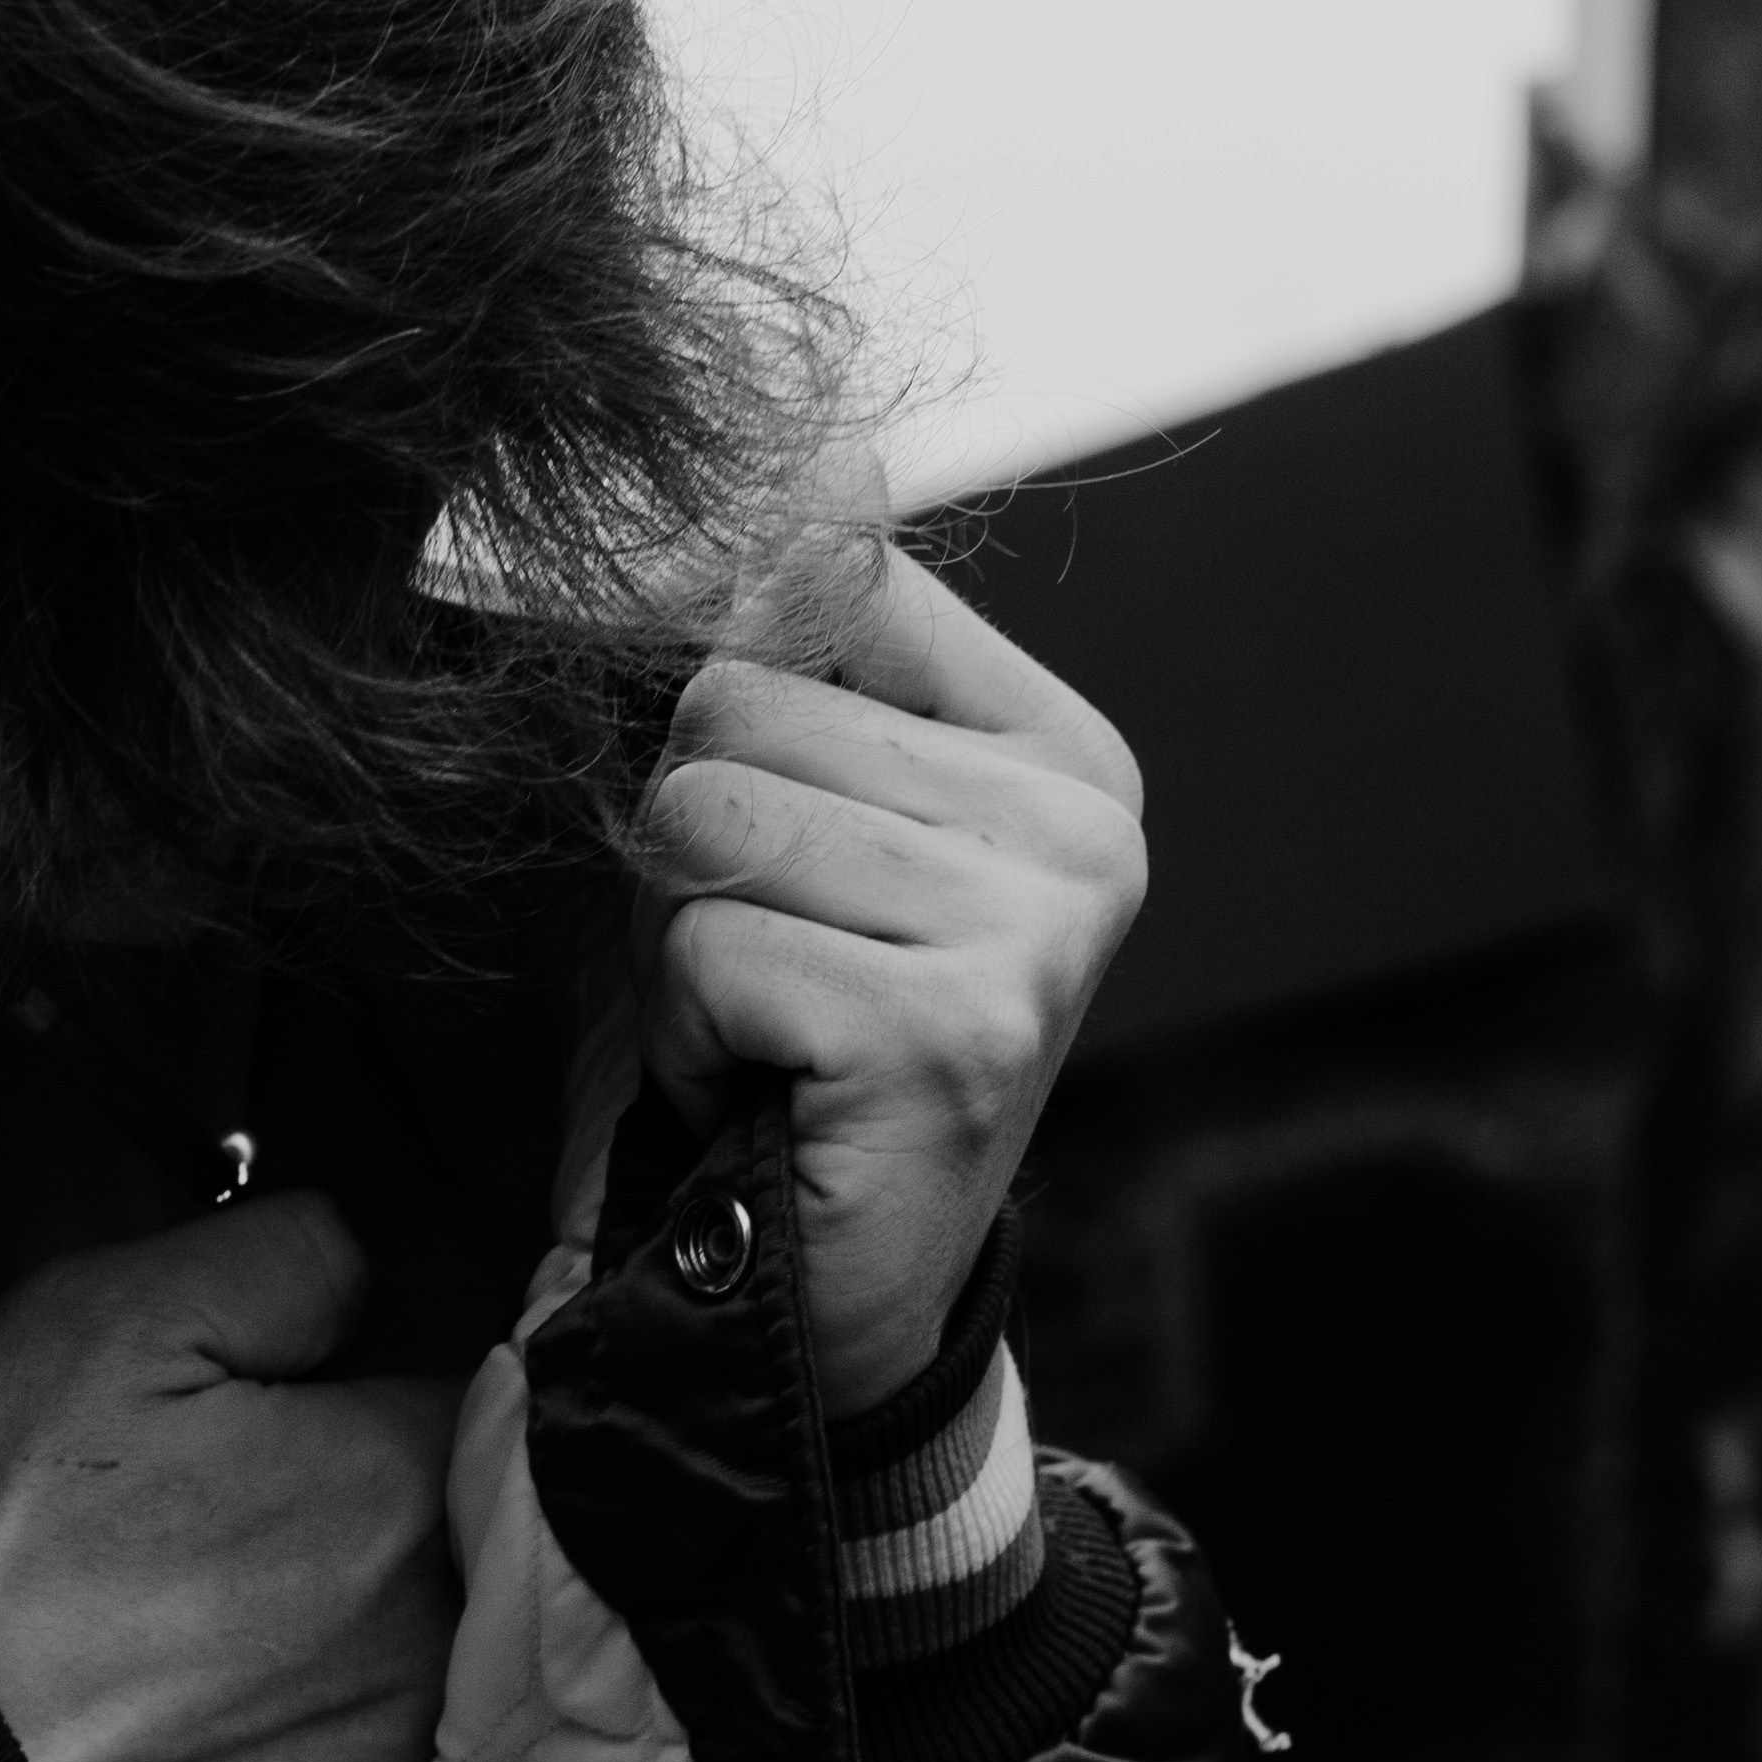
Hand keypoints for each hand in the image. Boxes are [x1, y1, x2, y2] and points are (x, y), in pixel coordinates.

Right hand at [0, 1194, 454, 1761]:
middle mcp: (440, 1645)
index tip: (245, 1436)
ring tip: (167, 1669)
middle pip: (434, 1556)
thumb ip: (284, 1259)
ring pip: (392, 1684)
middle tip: (184, 1556)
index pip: (450, 1407)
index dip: (340, 1407)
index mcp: (403, 1486)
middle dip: (339, 1539)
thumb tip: (364, 1277)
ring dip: (315, 1666)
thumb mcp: (100, 1319)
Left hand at [636, 549, 1149, 1414]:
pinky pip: (710, 946)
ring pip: (704, 816)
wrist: (811, 1309)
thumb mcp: (780, 825)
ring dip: (678, 944)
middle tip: (756, 971)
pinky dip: (690, 1033)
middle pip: (731, 697)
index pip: (828, 582)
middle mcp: (1082, 827)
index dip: (725, 712)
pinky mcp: (955, 1030)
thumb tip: (821, 452)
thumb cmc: (777, 1051)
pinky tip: (768, 1093)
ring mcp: (1035, 929)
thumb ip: (794, 653)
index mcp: (1057, 754)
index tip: (782, 850)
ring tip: (765, 1030)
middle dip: (684, 847)